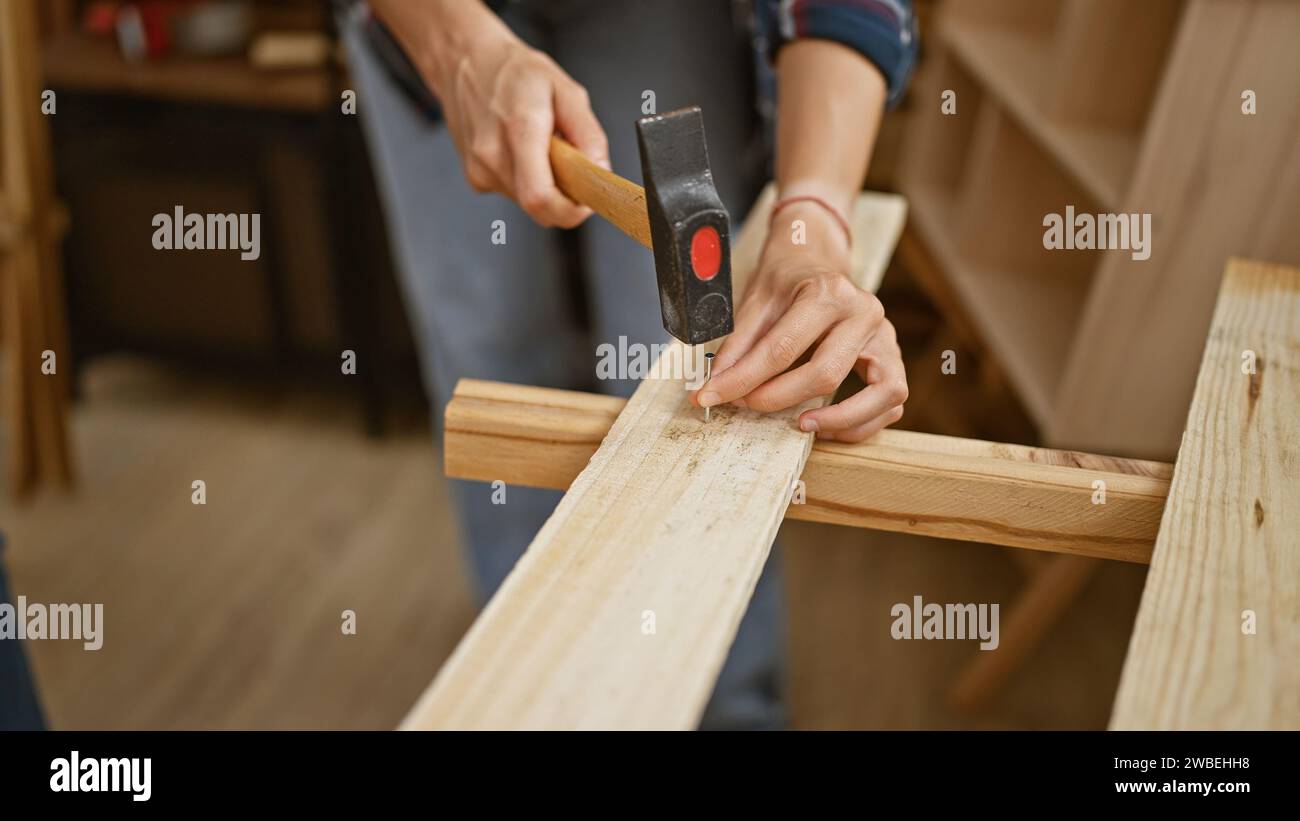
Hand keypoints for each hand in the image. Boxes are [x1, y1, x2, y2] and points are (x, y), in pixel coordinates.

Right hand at [375, 0, 607, 226]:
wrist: (466, 62)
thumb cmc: (515, 72)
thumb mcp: (566, 90)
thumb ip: (588, 133)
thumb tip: (600, 170)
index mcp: (519, 129)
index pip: (541, 198)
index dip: (570, 211)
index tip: (588, 200)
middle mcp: (493, 155)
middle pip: (538, 207)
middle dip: (563, 197)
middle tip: (571, 167)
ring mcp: (480, 170)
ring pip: (528, 203)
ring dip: (545, 185)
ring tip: (542, 148)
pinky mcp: (475, 178)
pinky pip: (514, 193)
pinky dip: (528, 180)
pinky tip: (522, 151)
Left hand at [693, 203, 907, 441]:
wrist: (816, 258)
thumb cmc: (787, 280)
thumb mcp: (756, 301)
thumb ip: (738, 345)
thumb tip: (714, 386)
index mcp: (828, 293)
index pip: (782, 348)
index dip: (742, 379)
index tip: (711, 397)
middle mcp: (864, 312)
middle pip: (827, 374)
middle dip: (779, 399)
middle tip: (747, 405)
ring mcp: (885, 336)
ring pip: (880, 393)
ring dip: (840, 420)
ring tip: (801, 424)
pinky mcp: (892, 357)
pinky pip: (891, 403)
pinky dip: (862, 423)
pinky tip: (826, 424)